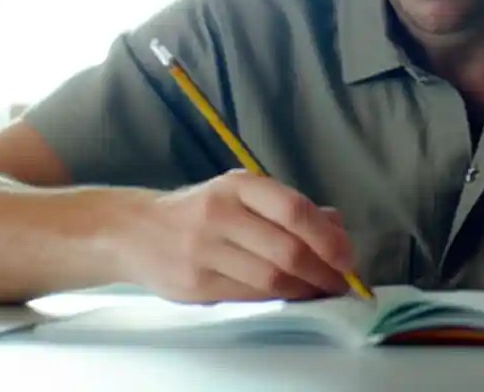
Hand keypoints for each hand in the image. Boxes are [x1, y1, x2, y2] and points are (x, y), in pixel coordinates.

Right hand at [119, 170, 354, 302]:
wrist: (136, 231)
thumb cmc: (200, 211)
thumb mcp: (241, 195)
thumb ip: (287, 207)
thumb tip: (337, 225)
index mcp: (239, 186)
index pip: (294, 210)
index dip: (328, 238)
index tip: (347, 257)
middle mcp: (221, 214)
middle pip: (287, 249)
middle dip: (323, 270)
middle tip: (340, 282)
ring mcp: (205, 250)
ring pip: (271, 278)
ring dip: (305, 289)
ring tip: (320, 291)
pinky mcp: (195, 283)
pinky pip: (250, 295)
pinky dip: (279, 298)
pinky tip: (291, 296)